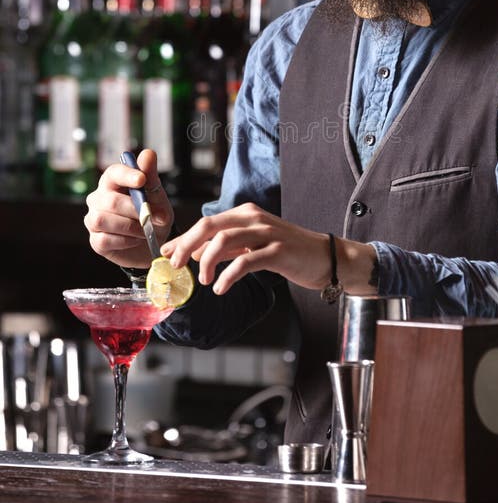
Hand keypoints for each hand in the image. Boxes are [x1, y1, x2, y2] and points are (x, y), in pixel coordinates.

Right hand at [84, 148, 174, 267]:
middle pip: (110, 201)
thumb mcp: (158, 197)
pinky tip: (136, 240)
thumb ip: (151, 177)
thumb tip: (148, 153)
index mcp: (113, 183)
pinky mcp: (95, 241)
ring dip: (130, 227)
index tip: (142, 180)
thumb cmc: (154, 215)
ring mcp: (93, 220)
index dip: (126, 175)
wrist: (154, 245)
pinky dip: (125, 241)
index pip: (113, 173)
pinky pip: (105, 239)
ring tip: (146, 230)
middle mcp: (98, 198)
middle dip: (135, 210)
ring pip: (103, 220)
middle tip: (156, 217)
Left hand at [160, 203, 377, 295]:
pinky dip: (229, 276)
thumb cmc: (288, 252)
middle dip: (187, 246)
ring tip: (205, 281)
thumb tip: (194, 253)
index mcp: (245, 214)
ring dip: (208, 262)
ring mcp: (266, 233)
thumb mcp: (252, 246)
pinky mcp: (278, 250)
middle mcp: (253, 218)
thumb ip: (226, 247)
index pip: (206, 223)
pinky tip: (222, 288)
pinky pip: (246, 261)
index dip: (183, 239)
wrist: (326, 257)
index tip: (166, 254)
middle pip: (210, 226)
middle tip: (176, 267)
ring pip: (225, 240)